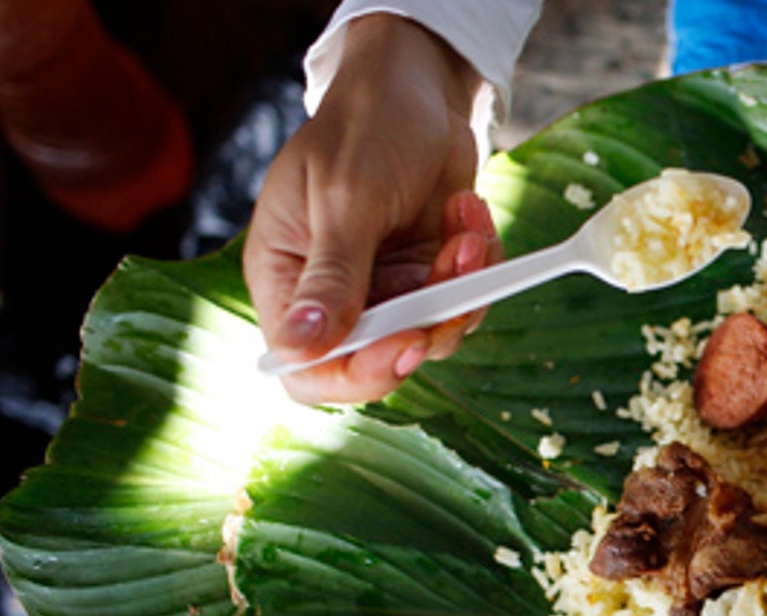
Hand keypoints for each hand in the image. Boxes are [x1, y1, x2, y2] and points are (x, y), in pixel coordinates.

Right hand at [244, 15, 499, 403]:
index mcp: (286, 280)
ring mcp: (386, 288)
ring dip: (464, 284)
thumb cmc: (364, 127)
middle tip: (457, 264)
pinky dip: (480, 264)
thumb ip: (333, 275)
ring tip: (466, 220)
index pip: (306, 369)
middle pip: (381, 359)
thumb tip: (301, 346)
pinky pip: (464, 300)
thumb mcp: (344, 198)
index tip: (407, 344)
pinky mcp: (428, 275)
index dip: (356, 375)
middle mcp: (334, 296)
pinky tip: (469, 214)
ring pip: (435, 331)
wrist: (417, 89)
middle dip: (431, 319)